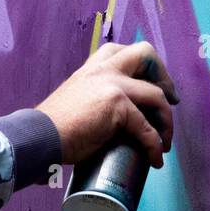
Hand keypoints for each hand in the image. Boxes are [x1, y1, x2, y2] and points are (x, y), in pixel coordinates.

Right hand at [35, 41, 178, 167]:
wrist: (39, 137)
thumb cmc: (51, 128)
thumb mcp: (74, 100)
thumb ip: (91, 100)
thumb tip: (108, 122)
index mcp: (92, 68)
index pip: (123, 52)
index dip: (144, 66)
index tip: (153, 83)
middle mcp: (103, 69)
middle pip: (145, 54)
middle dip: (164, 77)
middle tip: (171, 100)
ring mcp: (112, 84)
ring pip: (156, 94)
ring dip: (166, 120)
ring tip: (164, 142)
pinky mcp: (118, 106)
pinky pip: (147, 128)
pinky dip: (155, 145)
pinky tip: (154, 158)